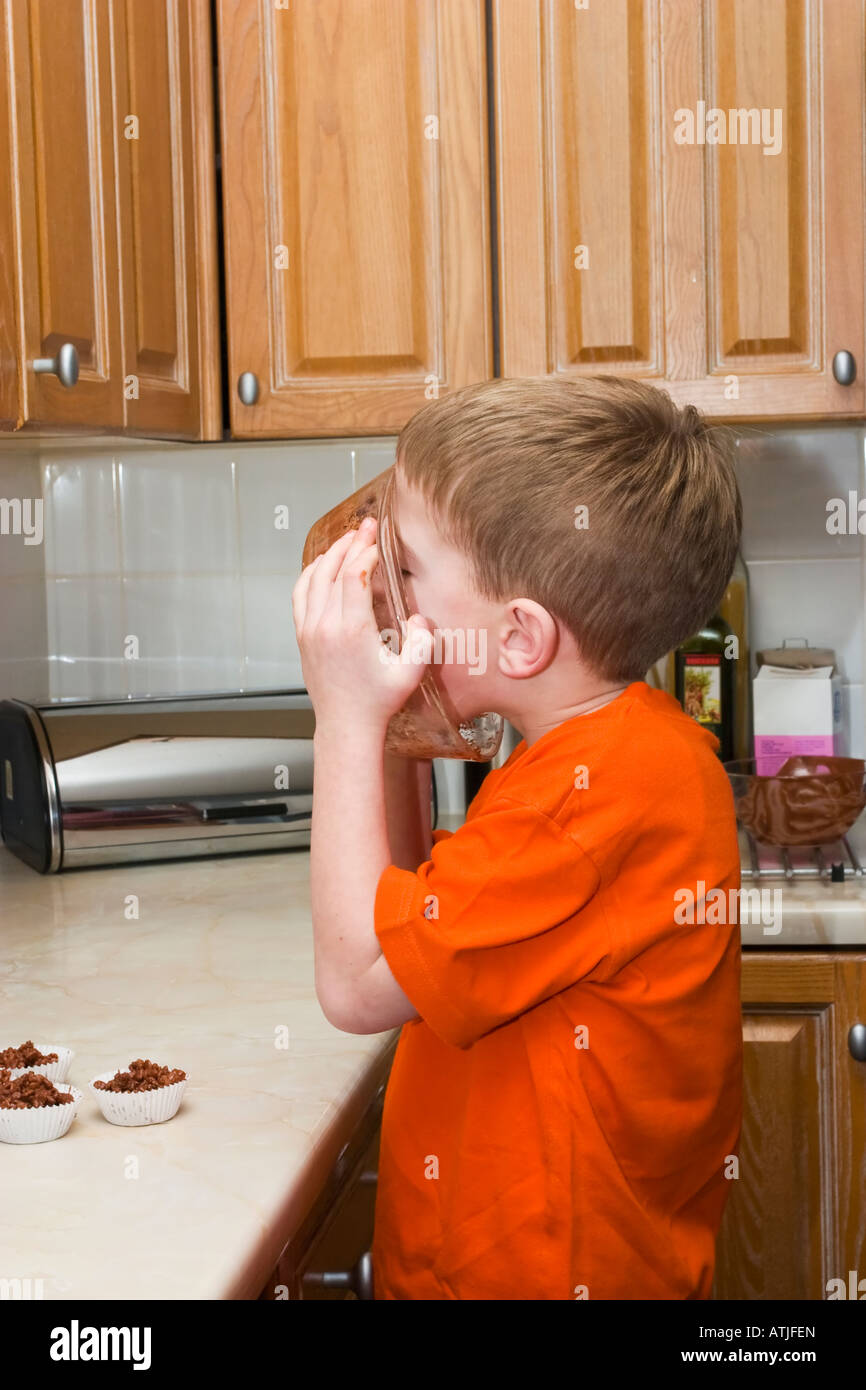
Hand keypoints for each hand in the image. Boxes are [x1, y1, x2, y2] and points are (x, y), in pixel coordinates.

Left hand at [292, 516, 433, 731]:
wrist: (346, 725)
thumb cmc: (378, 701)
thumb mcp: (411, 672)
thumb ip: (422, 640)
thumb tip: (419, 616)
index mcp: (351, 630)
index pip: (354, 575)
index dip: (368, 553)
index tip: (381, 544)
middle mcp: (325, 626)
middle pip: (333, 570)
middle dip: (351, 544)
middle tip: (367, 526)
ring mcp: (309, 629)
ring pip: (314, 578)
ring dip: (330, 554)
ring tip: (348, 539)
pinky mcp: (302, 635)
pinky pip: (300, 594)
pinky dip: (310, 573)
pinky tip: (322, 565)